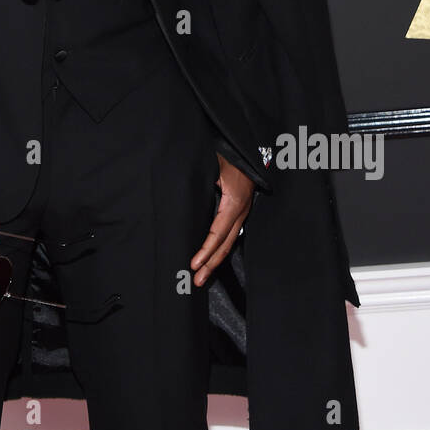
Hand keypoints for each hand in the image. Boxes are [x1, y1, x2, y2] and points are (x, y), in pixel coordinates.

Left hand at [189, 153, 254, 286]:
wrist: (247, 148)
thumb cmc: (229, 155)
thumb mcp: (213, 166)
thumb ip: (200, 181)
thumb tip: (182, 194)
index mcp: (233, 203)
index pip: (218, 233)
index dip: (206, 250)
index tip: (193, 263)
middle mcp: (240, 212)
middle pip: (225, 244)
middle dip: (211, 264)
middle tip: (197, 280)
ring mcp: (242, 214)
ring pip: (229, 243)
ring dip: (215, 261)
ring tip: (202, 276)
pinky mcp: (240, 212)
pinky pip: (230, 235)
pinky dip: (220, 249)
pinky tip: (211, 259)